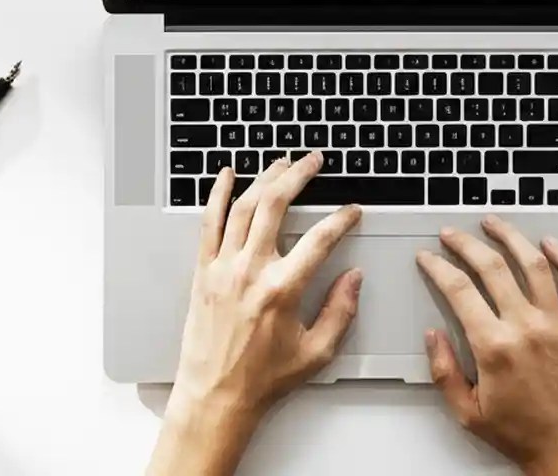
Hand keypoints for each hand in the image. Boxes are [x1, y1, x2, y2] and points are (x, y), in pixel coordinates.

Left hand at [147, 153, 362, 475]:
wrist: (215, 395)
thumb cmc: (262, 379)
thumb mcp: (316, 352)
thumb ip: (340, 311)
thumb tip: (354, 279)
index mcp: (282, 290)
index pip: (320, 239)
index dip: (341, 219)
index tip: (352, 211)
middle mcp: (251, 271)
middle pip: (276, 205)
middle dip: (298, 175)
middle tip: (313, 161)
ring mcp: (223, 267)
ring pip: (244, 206)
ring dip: (265, 178)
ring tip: (282, 162)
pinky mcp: (203, 271)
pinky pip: (209, 223)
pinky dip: (218, 195)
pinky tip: (227, 176)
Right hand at [417, 216, 557, 475]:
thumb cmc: (520, 433)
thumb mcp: (466, 411)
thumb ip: (444, 371)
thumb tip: (433, 336)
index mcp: (494, 347)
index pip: (458, 291)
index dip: (438, 268)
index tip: (428, 258)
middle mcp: (526, 328)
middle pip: (491, 267)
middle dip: (465, 244)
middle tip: (452, 234)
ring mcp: (557, 324)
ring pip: (533, 264)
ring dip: (510, 237)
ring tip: (493, 223)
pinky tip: (550, 244)